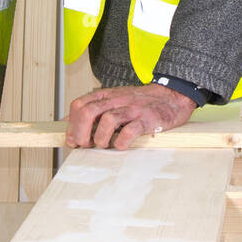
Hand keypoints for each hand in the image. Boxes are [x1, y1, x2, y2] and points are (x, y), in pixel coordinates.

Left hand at [65, 83, 196, 150]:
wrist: (173, 96)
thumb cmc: (142, 102)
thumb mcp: (115, 100)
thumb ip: (94, 109)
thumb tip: (68, 122)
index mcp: (108, 96)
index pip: (80, 104)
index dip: (72, 124)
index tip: (72, 139)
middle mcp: (118, 100)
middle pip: (89, 112)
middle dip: (81, 132)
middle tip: (85, 145)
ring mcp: (133, 109)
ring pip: (108, 120)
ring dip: (100, 138)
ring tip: (104, 145)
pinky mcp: (148, 120)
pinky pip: (131, 131)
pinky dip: (122, 142)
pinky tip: (121, 146)